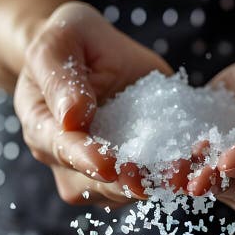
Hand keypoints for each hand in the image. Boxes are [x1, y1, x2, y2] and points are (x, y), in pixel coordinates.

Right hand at [13, 2, 171, 206]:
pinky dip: (169, 179)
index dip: (87, 159)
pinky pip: (147, 183)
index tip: (109, 165)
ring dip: (154, 184)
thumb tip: (71, 117)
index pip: (63, 149)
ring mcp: (96, 171)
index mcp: (43, 127)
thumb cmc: (69, 42)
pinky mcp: (128, 170)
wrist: (90, 52)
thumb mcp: (58, 44)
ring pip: (123, 191)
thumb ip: (60, 79)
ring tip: (183, 173)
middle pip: (94, 182)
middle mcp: (65, 159)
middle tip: (159, 175)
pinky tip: (191, 168)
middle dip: (128, 181)